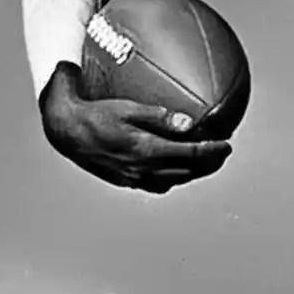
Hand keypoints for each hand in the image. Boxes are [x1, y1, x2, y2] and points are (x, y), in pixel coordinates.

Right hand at [38, 63, 232, 193]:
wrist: (66, 133)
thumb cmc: (96, 115)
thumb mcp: (128, 110)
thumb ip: (159, 116)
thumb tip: (190, 123)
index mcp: (147, 151)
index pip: (191, 155)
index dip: (213, 151)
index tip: (228, 144)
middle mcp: (144, 169)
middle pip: (188, 171)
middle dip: (209, 164)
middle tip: (223, 153)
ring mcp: (134, 178)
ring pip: (174, 180)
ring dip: (194, 172)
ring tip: (206, 162)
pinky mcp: (126, 181)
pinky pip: (157, 184)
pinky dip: (174, 176)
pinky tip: (176, 167)